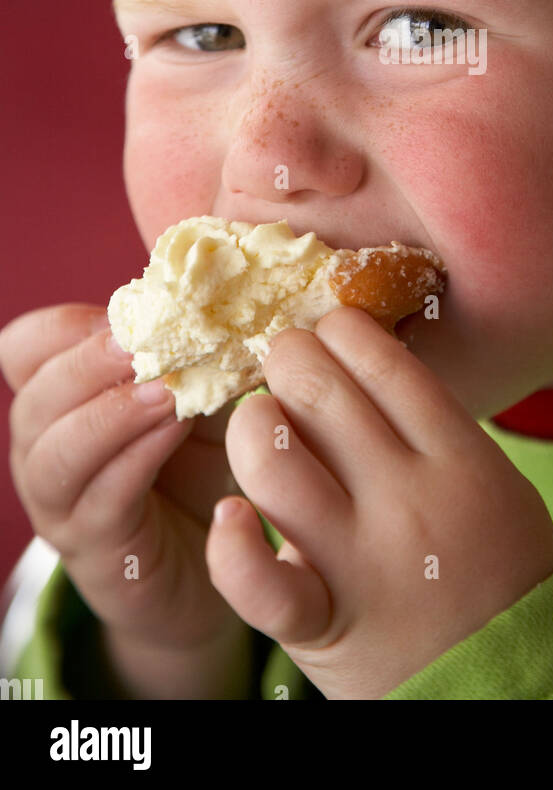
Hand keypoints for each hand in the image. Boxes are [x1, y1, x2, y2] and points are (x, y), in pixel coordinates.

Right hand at [0, 303, 244, 654]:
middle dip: (87, 364)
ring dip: (109, 413)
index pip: (26, 349)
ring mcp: (63, 504)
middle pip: (34, 399)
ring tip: (163, 390)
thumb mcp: (201, 389)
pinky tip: (175, 429)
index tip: (121, 313)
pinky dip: (136, 458)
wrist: (224, 559)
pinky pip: (102, 498)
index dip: (63, 327)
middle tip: (143, 343)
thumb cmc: (207, 459)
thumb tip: (231, 288)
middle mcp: (46, 448)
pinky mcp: (96, 549)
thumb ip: (198, 346)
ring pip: (55, 453)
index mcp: (62, 397)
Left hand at [205, 306, 552, 698]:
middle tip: (284, 361)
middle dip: (287, 356)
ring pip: (273, 462)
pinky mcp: (321, 624)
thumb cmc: (495, 564)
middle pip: (321, 390)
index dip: (340, 328)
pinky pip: (257, 580)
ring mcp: (359, 562)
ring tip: (259, 422)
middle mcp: (406, 499)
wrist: (509, 680)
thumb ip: (429, 425)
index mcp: (457, 456)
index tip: (327, 330)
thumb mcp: (489, 478)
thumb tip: (352, 355)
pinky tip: (230, 516)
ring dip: (252, 425)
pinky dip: (232, 545)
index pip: (382, 359)